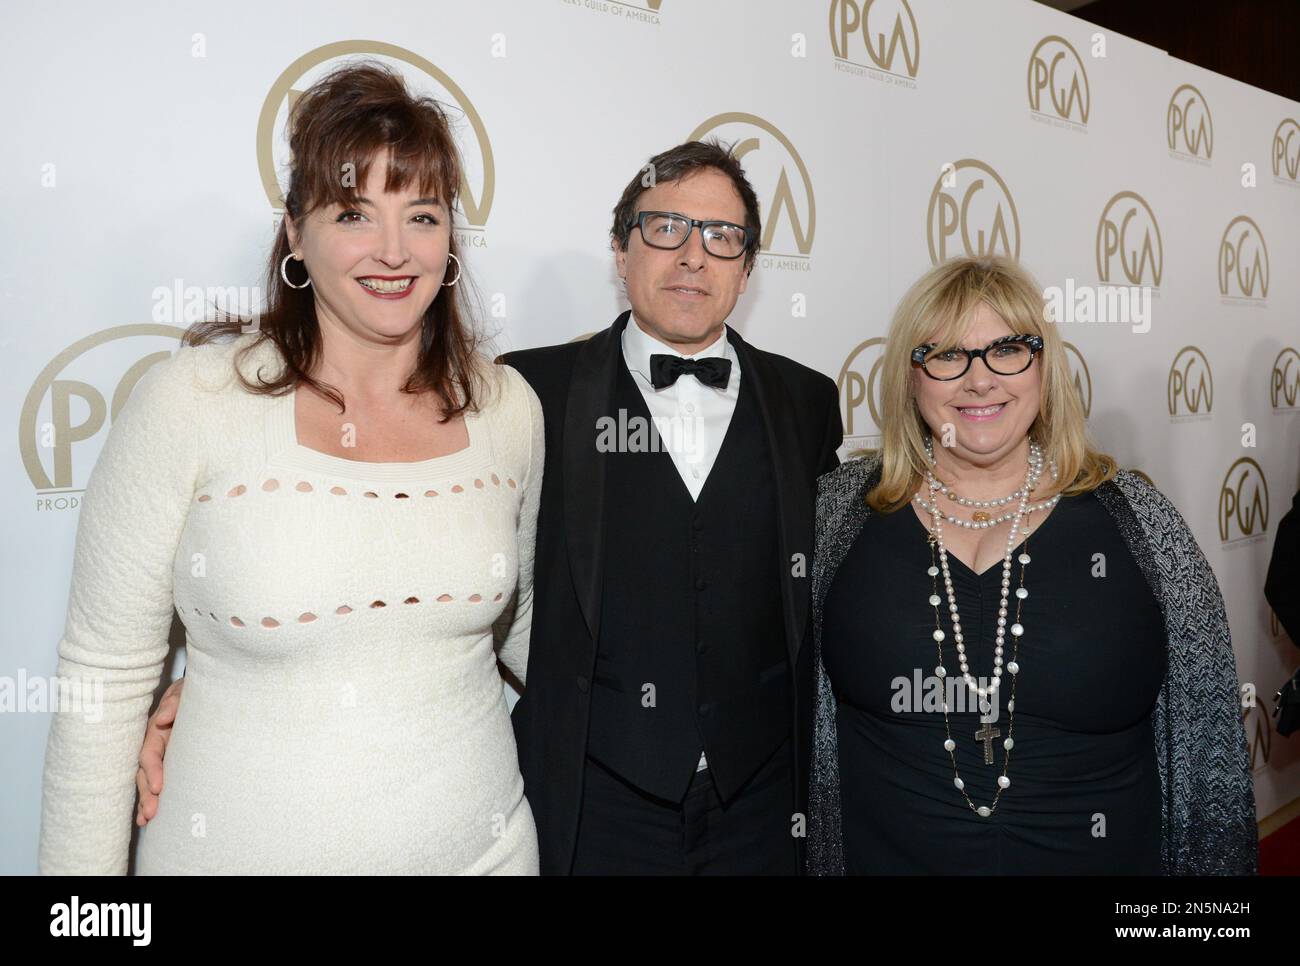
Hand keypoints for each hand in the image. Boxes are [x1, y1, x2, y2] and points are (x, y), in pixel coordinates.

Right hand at [135, 677, 183, 825]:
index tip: (158, 786)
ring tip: (148, 820)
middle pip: (146, 773)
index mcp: (156, 731)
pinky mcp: (175, 765)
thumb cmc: (194, 692)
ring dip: (148, 801)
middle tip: (152, 812)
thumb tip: (164, 717)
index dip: (152, 770)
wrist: (206, 693)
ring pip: (151, 782)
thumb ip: (175, 701)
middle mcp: (157, 747)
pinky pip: (163, 783)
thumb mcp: (185, 691)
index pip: (150, 754)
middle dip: (147, 794)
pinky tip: (151, 819)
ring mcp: (165, 757)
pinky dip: (156, 799)